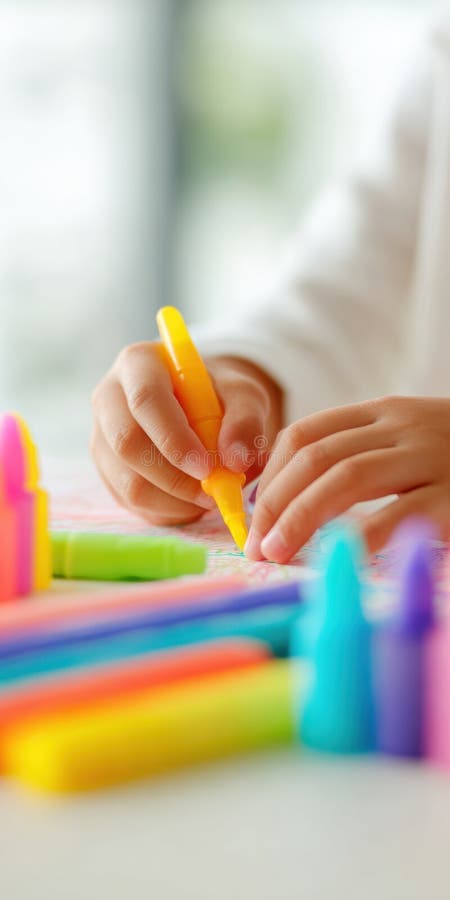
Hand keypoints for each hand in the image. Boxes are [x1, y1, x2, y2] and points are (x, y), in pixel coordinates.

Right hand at [91, 343, 281, 524]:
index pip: (146, 400)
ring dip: (174, 500)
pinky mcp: (106, 469)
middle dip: (173, 478)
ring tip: (208, 497)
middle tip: (213, 493)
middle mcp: (108, 397)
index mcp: (138, 364)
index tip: (207, 468)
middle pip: (126, 444)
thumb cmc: (218, 394)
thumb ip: (245, 421)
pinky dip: (166, 511)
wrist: (200, 404)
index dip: (174, 438)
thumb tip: (235, 462)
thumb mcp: (243, 395)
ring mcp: (101, 436)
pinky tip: (191, 500)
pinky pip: (130, 501)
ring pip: (127, 481)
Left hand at [245, 395, 449, 560]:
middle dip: (274, 503)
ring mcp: (430, 459)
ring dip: (300, 518)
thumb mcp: (407, 440)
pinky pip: (395, 517)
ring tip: (278, 552)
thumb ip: (359, 455)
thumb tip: (287, 499)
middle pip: (316, 458)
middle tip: (256, 544)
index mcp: (382, 414)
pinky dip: (358, 539)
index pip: (305, 435)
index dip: (268, 477)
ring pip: (346, 480)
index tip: (253, 516)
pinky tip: (338, 558)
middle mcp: (401, 429)